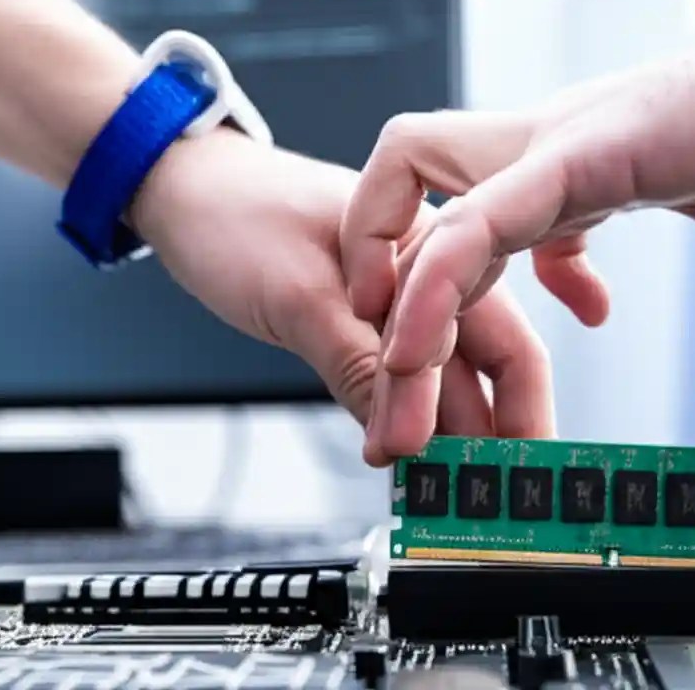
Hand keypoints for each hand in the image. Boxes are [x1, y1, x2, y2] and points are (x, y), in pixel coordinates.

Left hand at [131, 127, 553, 456]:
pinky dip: (398, 422)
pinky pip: (389, 383)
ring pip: (435, 383)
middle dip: (493, 436)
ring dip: (443, 437)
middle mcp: (421, 280)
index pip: (501, 343)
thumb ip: (356, 363)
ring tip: (447, 497)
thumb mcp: (300, 296)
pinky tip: (402, 456)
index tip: (510, 474)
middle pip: (481, 369)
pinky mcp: (352, 329)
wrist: (182, 192)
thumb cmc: (235, 215)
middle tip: (496, 502)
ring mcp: (387, 308)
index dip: (512, 414)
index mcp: (433, 250)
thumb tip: (402, 434)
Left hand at [342, 0, 694, 492]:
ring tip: (384, 381)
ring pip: (417, 194)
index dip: (454, 310)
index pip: (477, 237)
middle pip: (422, 219)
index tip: (463, 392)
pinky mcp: (587, 150)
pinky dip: (431, 281)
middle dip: (392, 315)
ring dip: (387, 290)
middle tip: (394, 415)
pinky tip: (414, 347)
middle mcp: (557, 160)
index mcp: (591, 182)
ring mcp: (564, 150)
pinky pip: (474, 214)